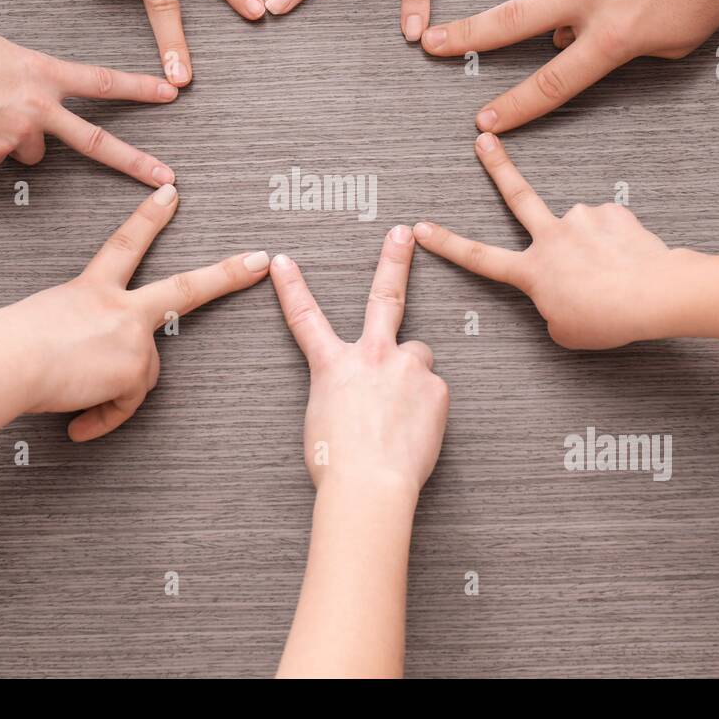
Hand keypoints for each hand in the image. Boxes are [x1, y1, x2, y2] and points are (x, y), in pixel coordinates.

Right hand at [0, 16, 177, 183]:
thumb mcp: (6, 54)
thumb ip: (35, 80)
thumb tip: (42, 110)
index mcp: (43, 72)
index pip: (103, 82)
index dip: (140, 88)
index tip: (170, 93)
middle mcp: (37, 106)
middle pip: (96, 141)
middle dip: (134, 162)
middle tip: (167, 179)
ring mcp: (15, 134)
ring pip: (33, 153)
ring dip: (16, 140)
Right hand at [0, 184, 270, 439]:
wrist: (5, 361)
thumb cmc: (6, 347)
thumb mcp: (45, 324)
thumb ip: (80, 336)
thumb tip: (96, 365)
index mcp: (91, 289)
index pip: (124, 246)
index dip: (148, 219)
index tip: (170, 194)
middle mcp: (118, 306)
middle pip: (185, 289)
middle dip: (226, 274)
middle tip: (259, 260)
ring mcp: (131, 335)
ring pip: (142, 376)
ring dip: (112, 396)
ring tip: (72, 396)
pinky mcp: (134, 368)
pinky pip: (127, 404)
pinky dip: (104, 418)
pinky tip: (79, 426)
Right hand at [269, 225, 448, 497]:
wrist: (369, 485)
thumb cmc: (336, 462)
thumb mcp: (322, 419)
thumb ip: (343, 391)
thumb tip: (363, 391)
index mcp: (333, 365)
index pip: (306, 318)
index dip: (292, 287)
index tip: (281, 261)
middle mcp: (372, 355)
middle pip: (385, 297)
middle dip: (393, 261)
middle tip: (402, 232)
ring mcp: (407, 367)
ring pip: (417, 358)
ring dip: (413, 374)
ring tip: (402, 412)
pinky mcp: (436, 387)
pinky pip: (434, 391)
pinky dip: (427, 406)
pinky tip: (414, 430)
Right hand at [414, 133, 690, 348]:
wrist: (653, 295)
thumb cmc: (607, 318)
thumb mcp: (565, 332)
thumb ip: (551, 309)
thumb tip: (560, 291)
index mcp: (533, 271)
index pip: (479, 257)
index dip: (447, 243)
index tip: (421, 226)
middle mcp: (551, 237)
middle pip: (516, 196)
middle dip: (497, 166)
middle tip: (484, 138)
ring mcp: (581, 220)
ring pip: (579, 230)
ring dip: (592, 247)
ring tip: (614, 271)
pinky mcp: (611, 213)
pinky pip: (609, 227)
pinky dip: (616, 242)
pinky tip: (629, 259)